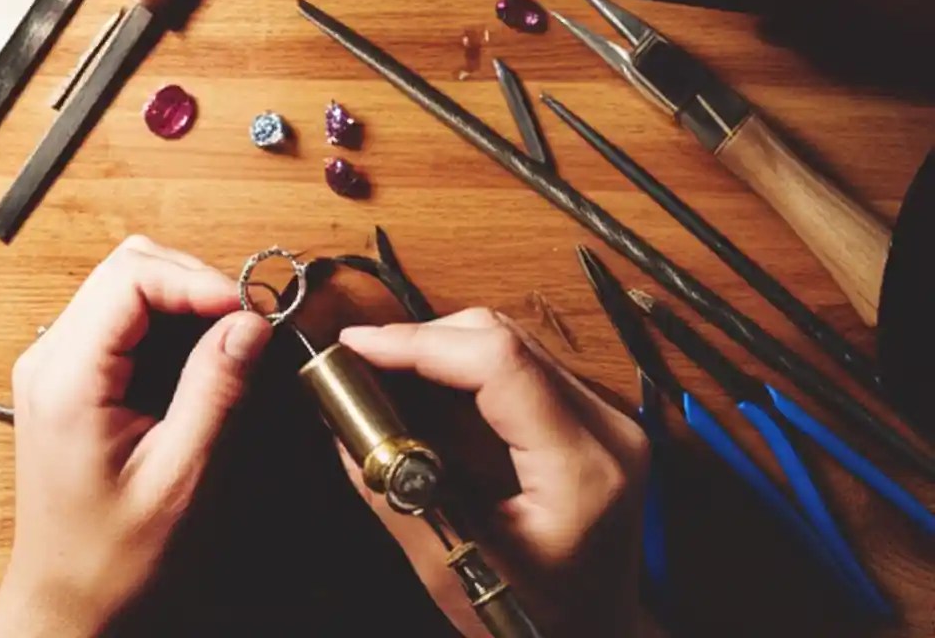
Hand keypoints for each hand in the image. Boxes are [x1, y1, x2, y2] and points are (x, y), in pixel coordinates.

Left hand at [0, 236, 272, 636]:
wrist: (67, 601)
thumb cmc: (115, 558)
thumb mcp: (181, 477)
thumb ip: (215, 390)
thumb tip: (250, 322)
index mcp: (66, 378)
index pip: (131, 277)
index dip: (199, 281)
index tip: (250, 312)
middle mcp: (49, 358)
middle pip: (128, 268)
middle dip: (196, 283)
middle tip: (249, 323)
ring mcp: (55, 365)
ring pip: (128, 286)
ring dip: (186, 302)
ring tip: (232, 343)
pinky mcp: (70, 377)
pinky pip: (124, 321)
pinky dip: (171, 325)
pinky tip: (202, 361)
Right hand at [339, 308, 650, 637]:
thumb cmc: (536, 618)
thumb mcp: (450, 564)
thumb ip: (391, 492)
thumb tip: (342, 425)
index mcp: (581, 469)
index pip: (499, 364)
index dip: (419, 344)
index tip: (359, 347)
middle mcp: (608, 431)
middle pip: (504, 338)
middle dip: (422, 340)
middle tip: (360, 361)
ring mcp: (606, 419)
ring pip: (511, 341)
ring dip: (441, 349)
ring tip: (383, 373)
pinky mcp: (590, 418)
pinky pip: (520, 365)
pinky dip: (463, 367)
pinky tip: (423, 389)